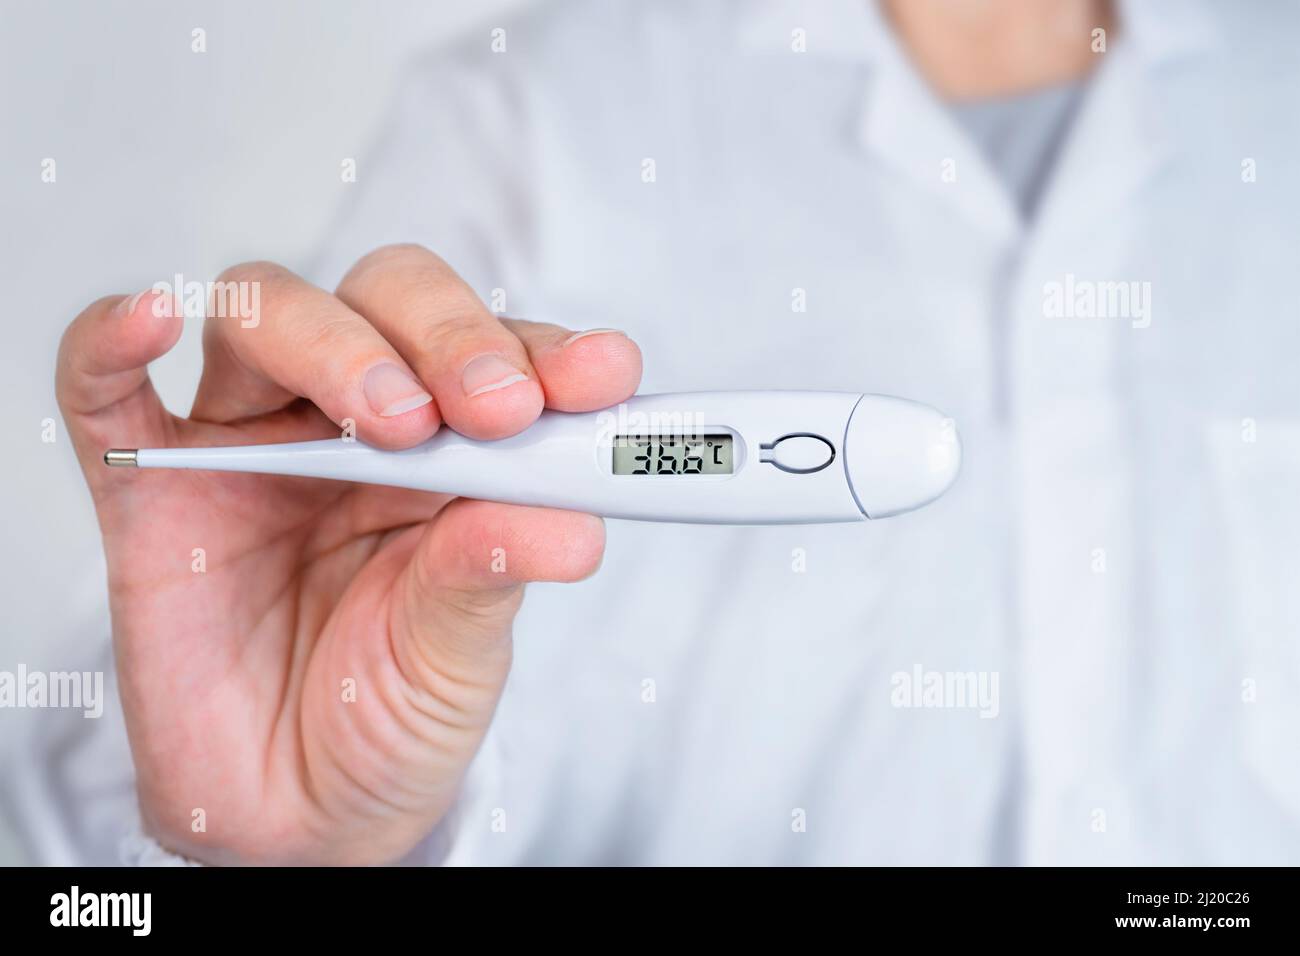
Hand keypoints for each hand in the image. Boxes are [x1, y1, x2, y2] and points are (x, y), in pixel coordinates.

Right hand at [55, 244, 641, 863]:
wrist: (298, 813)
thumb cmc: (391, 712)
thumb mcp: (461, 650)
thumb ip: (496, 569)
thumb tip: (574, 521)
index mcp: (447, 450)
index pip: (492, 352)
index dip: (543, 350)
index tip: (599, 377)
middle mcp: (350, 425)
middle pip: (384, 302)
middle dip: (448, 335)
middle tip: (494, 409)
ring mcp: (248, 446)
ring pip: (268, 319)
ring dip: (333, 344)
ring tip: (394, 420)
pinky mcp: (151, 493)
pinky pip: (106, 391)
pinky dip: (113, 341)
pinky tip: (147, 319)